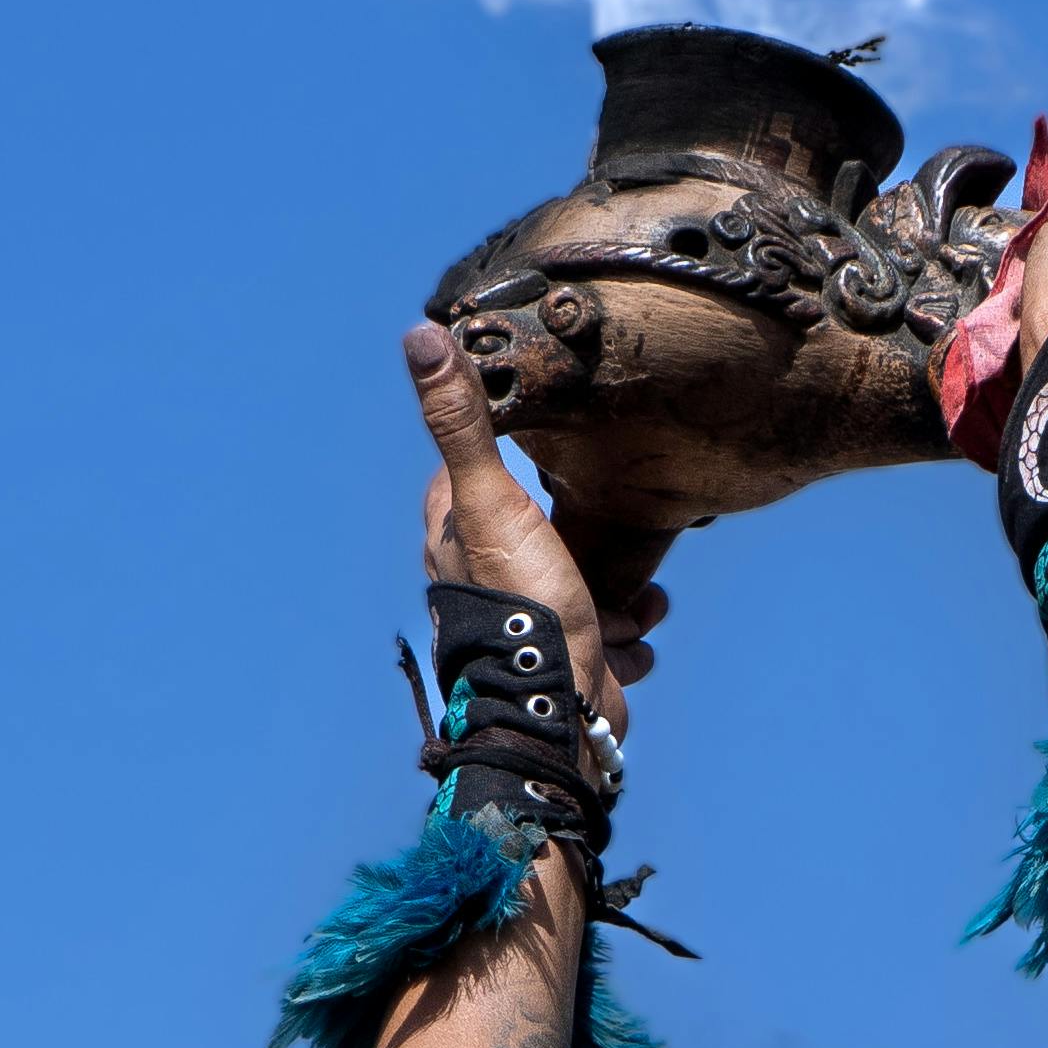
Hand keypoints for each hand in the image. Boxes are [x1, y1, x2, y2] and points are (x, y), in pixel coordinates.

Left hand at [403, 324, 650, 725]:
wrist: (555, 712)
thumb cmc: (522, 604)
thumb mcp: (492, 499)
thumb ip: (463, 422)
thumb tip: (421, 335)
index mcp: (455, 531)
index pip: (472, 468)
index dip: (512, 453)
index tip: (547, 445)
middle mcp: (484, 575)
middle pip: (546, 524)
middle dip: (590, 530)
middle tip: (607, 538)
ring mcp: (527, 620)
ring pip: (589, 579)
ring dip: (620, 589)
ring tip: (621, 602)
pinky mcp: (566, 659)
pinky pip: (611, 634)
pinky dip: (627, 637)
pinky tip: (625, 641)